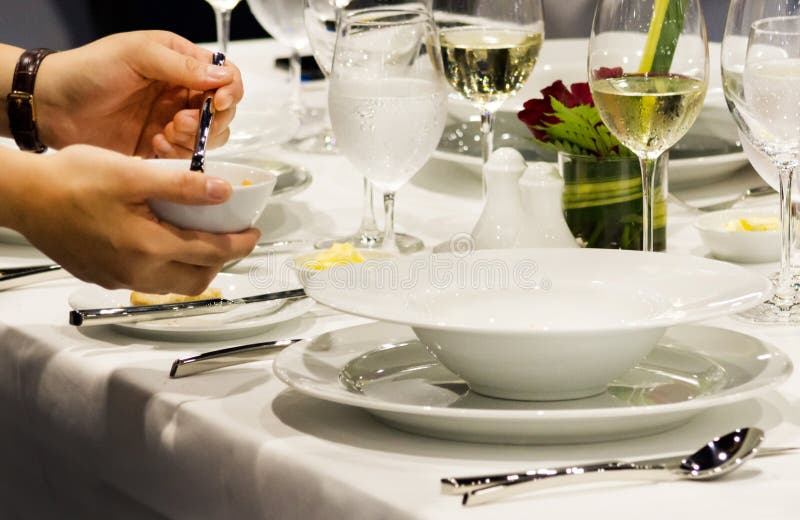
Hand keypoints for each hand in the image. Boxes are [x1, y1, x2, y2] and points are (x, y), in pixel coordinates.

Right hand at [12, 145, 259, 293]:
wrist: (24, 196)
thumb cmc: (73, 179)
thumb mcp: (132, 174)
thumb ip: (182, 187)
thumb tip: (224, 193)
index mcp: (149, 247)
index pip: (211, 254)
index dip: (239, 244)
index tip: (254, 233)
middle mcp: (137, 272)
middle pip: (197, 279)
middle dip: (221, 261)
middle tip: (231, 238)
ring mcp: (118, 279)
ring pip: (172, 285)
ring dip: (195, 267)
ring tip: (201, 241)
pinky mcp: (103, 277)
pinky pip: (147, 282)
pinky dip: (167, 268)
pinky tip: (163, 243)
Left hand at [35, 31, 243, 158]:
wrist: (53, 106)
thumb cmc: (89, 70)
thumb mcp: (137, 55)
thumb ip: (182, 65)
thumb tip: (222, 76)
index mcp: (181, 62)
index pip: (226, 75)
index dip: (230, 90)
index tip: (217, 103)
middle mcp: (182, 92)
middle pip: (223, 110)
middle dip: (209, 120)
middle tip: (179, 121)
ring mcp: (173, 120)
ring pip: (211, 136)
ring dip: (193, 138)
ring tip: (164, 134)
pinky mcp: (162, 146)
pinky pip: (188, 156)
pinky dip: (178, 154)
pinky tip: (154, 146)